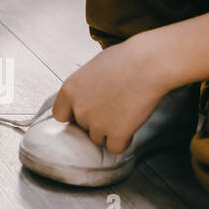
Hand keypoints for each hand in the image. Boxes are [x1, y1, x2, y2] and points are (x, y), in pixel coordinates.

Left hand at [51, 34, 171, 153]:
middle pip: (82, 127)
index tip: (86, 112)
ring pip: (98, 139)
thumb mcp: (91, 69)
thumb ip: (83, 88)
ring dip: (110, 131)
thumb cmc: (124, 60)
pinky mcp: (117, 134)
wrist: (148, 64)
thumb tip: (85, 97)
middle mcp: (79, 109)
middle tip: (113, 107)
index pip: (60, 115)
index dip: (74, 115)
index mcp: (68, 90)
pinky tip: (130, 127)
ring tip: (124, 113)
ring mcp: (97, 123)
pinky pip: (115, 148)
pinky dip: (123, 141)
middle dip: (96, 121)